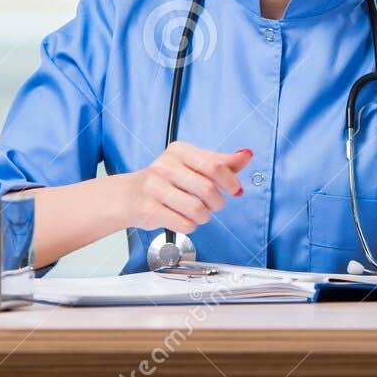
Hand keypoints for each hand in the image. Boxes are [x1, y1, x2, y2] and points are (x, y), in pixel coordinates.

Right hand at [120, 142, 252, 233]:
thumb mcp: (193, 164)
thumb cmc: (167, 180)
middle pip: (208, 190)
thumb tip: (246, 155)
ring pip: (197, 209)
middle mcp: (165, 166)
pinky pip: (185, 223)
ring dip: (204, 216)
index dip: (230, 181)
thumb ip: (221, 162)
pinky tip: (184, 218)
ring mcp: (155, 187)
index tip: (234, 189)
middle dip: (217, 202)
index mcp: (179, 150)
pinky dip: (191, 225)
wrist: (130, 195)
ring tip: (197, 212)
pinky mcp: (150, 209)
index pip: (215, 165)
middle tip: (213, 204)